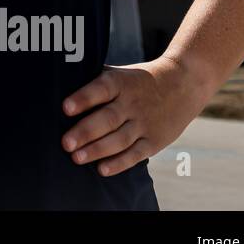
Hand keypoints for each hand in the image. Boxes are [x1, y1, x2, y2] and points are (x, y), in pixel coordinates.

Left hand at [59, 55, 214, 176]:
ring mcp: (145, 123)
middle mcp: (133, 103)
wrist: (184, 83)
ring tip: (76, 158)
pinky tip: (102, 169)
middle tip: (65, 143)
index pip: (100, 89)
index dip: (83, 98)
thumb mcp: (120, 73)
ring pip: (119, 139)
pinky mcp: (155, 140)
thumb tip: (60, 81)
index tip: (65, 108)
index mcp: (121, 83)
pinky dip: (119, 163)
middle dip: (85, 132)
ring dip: (97, 150)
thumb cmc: (138, 80)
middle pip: (108, 119)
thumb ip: (95, 80)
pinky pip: (136, 154)